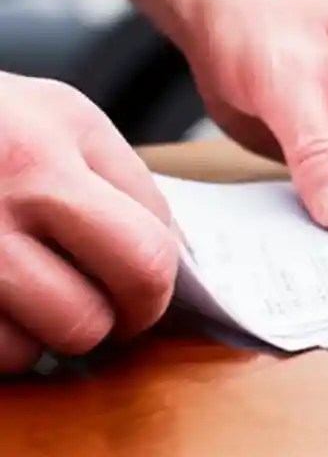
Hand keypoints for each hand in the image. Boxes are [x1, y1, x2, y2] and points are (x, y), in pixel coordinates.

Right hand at [0, 73, 176, 372]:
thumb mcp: (62, 117)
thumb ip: (125, 182)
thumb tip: (173, 257)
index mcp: (50, 151)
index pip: (147, 252)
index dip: (158, 286)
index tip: (147, 290)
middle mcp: (1, 197)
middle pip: (99, 309)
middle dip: (119, 318)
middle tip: (108, 307)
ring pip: (37, 346)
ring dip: (47, 335)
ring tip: (34, 295)